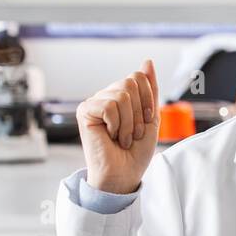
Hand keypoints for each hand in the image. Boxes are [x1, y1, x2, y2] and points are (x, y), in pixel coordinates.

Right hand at [76, 58, 160, 194]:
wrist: (124, 174)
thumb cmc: (136, 151)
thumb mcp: (151, 117)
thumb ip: (150, 89)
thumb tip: (147, 61)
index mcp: (121, 96)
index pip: (139, 77)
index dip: (148, 100)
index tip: (145, 122)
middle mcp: (106, 96)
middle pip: (131, 82)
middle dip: (139, 112)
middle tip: (132, 133)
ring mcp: (94, 102)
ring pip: (122, 95)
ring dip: (129, 123)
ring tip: (122, 137)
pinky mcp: (84, 111)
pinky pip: (110, 105)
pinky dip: (117, 125)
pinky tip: (110, 136)